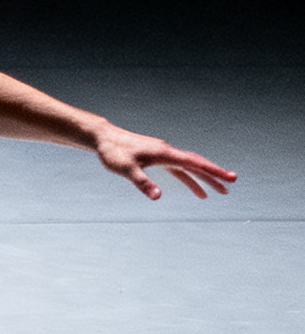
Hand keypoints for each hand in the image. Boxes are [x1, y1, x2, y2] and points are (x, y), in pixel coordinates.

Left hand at [94, 127, 235, 200]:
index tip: (230, 177)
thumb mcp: (125, 169)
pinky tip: (193, 186)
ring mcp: (162, 154)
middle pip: (196, 164)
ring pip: (188, 167)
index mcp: (164, 153)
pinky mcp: (156, 157)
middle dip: (213, 175)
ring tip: (216, 192)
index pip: (194, 163)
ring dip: (202, 179)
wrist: (102, 137)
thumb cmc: (112, 152)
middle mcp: (167, 151)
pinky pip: (177, 168)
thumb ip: (142, 182)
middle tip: (231, 185)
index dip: (213, 171)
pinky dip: (187, 177)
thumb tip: (157, 196)